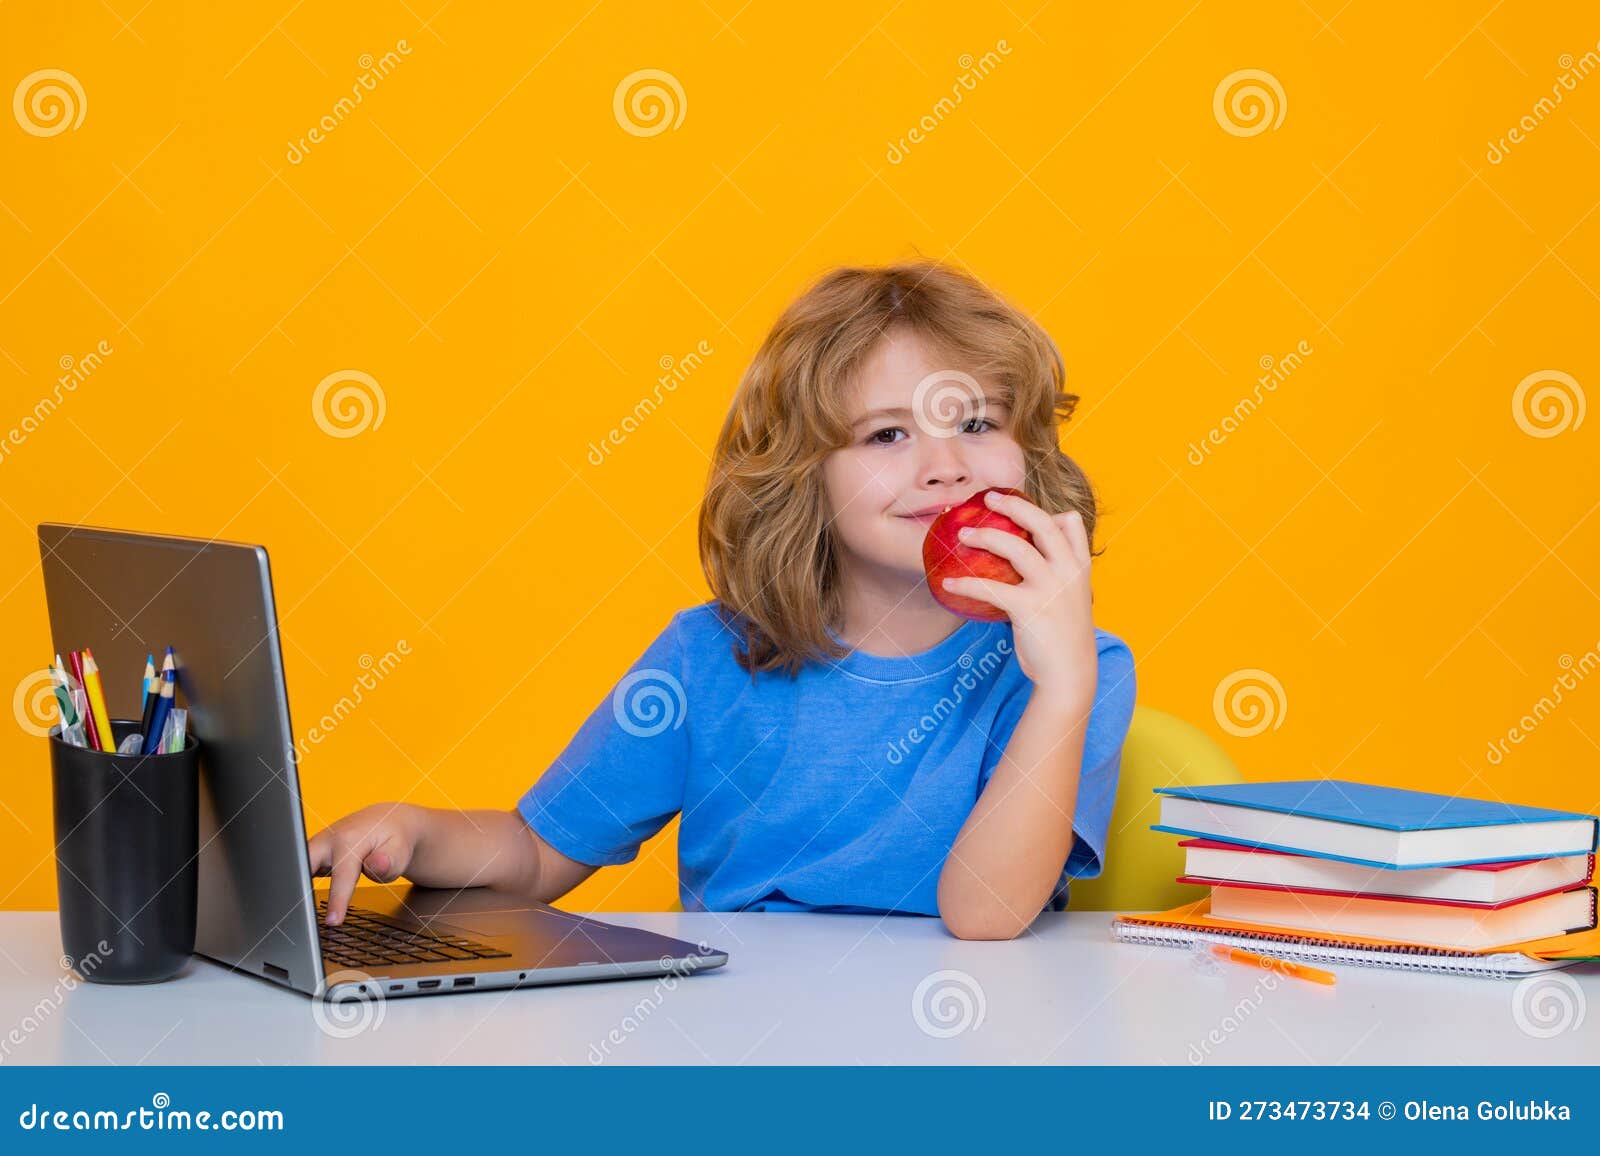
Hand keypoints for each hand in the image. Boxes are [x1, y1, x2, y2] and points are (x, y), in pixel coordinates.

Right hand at [306, 802, 421, 924]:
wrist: (387, 822)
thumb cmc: (393, 840)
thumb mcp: (399, 852)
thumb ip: (388, 863)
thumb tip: (377, 864)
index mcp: (348, 840)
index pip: (341, 876)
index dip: (337, 900)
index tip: (333, 921)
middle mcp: (328, 840)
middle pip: (303, 865)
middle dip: (296, 886)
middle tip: (296, 916)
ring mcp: (318, 845)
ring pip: (298, 867)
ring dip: (294, 886)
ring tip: (292, 912)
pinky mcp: (313, 853)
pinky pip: (300, 869)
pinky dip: (298, 884)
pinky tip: (296, 901)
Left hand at [938, 489, 1096, 700]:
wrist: (1069, 675)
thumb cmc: (1063, 637)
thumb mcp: (1070, 600)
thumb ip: (1054, 576)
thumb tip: (1018, 562)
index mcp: (1079, 568)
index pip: (1071, 524)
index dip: (1047, 510)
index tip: (1022, 508)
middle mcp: (1068, 573)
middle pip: (1042, 523)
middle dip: (1013, 505)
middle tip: (987, 499)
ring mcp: (1051, 590)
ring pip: (1016, 548)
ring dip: (985, 537)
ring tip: (962, 535)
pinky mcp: (1030, 609)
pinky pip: (991, 588)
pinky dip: (965, 584)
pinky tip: (948, 583)